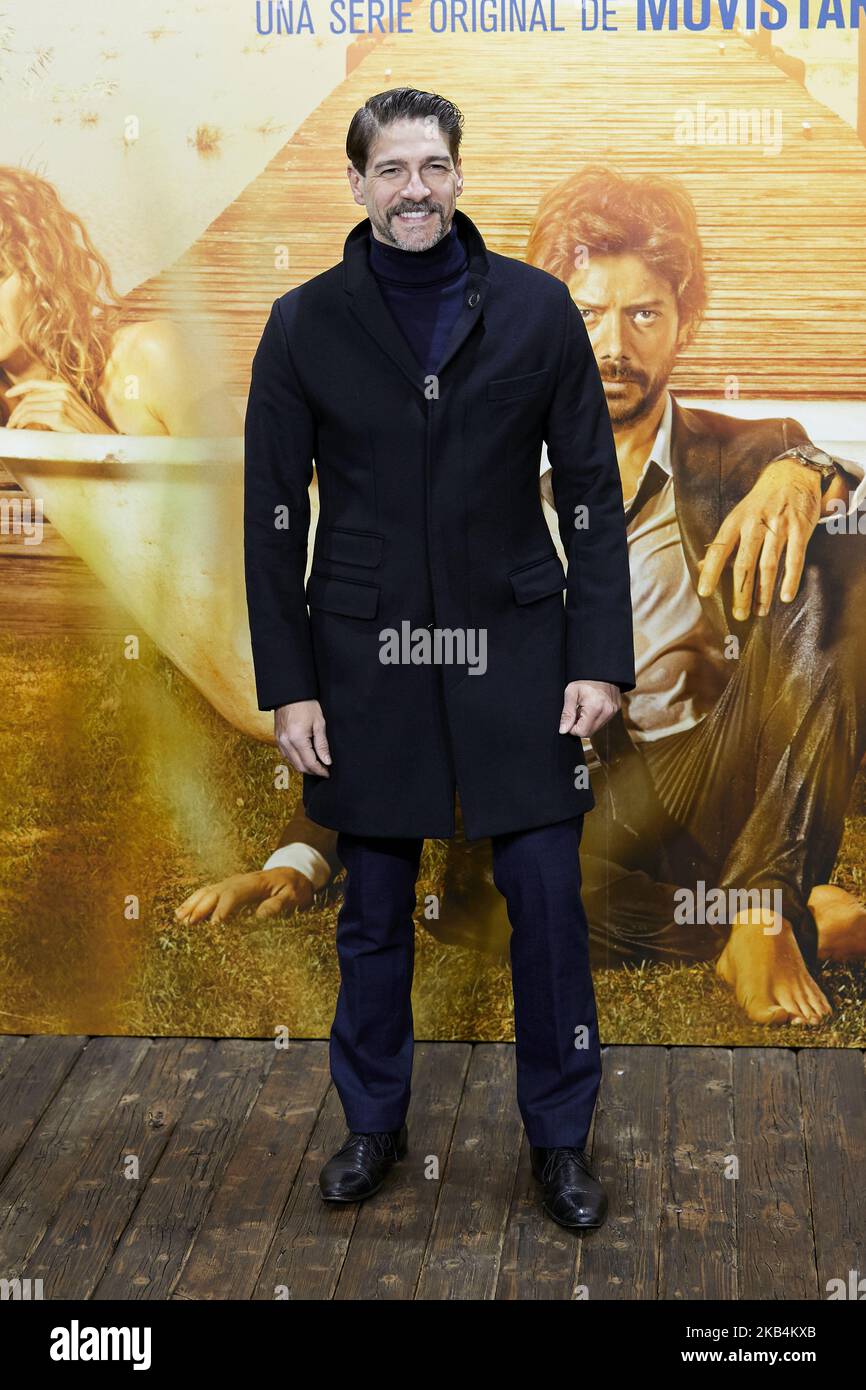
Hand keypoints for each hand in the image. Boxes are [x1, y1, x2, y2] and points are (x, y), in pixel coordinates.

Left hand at [4, 378, 116, 432]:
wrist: (105, 439)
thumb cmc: (88, 429)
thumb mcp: (72, 410)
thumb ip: (55, 403)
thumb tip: (33, 407)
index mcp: (66, 388)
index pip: (35, 384)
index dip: (19, 388)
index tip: (9, 395)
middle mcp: (63, 392)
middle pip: (29, 398)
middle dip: (16, 410)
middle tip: (11, 422)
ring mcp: (62, 403)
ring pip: (28, 407)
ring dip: (17, 418)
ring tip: (14, 427)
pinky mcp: (60, 416)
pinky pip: (32, 416)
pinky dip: (22, 422)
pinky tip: (21, 429)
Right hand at [174, 868, 314, 924]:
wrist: (293, 872)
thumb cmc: (293, 887)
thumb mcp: (292, 897)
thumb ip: (277, 905)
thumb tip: (259, 917)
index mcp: (254, 883)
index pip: (234, 895)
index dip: (223, 909)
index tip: (214, 925)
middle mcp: (238, 881)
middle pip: (215, 892)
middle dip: (201, 908)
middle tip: (188, 924)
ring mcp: (231, 882)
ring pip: (207, 891)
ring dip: (192, 903)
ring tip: (179, 918)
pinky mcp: (228, 887)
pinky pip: (207, 892)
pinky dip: (194, 900)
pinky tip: (182, 910)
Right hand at [275, 699, 330, 775]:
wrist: (289, 693)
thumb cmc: (306, 705)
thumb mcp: (319, 723)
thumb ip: (322, 744)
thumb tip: (327, 761)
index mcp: (297, 738)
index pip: (310, 763)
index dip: (320, 770)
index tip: (328, 772)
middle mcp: (286, 742)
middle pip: (300, 766)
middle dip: (313, 772)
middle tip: (324, 771)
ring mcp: (280, 741)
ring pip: (292, 763)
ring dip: (304, 767)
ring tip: (316, 765)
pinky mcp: (277, 739)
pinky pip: (286, 755)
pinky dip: (296, 760)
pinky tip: (305, 757)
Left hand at [559, 679, 620, 736]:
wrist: (600, 669)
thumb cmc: (584, 679)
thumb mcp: (571, 693)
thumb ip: (567, 713)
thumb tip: (563, 730)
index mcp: (595, 707)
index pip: (581, 732)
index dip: (572, 728)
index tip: (569, 717)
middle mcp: (607, 712)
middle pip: (589, 733)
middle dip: (579, 726)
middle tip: (576, 711)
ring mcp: (613, 712)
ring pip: (595, 728)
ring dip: (587, 722)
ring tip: (583, 708)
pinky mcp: (615, 710)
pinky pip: (602, 722)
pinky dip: (594, 718)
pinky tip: (591, 707)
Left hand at [696, 457, 823, 618]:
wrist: (791, 474)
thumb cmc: (760, 502)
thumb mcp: (737, 516)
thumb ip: (724, 542)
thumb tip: (703, 567)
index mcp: (735, 521)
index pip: (719, 549)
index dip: (711, 572)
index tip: (705, 592)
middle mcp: (755, 524)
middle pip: (745, 563)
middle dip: (741, 592)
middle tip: (738, 615)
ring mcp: (779, 526)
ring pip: (769, 564)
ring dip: (764, 592)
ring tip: (760, 612)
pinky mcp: (800, 529)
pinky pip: (795, 558)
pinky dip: (790, 579)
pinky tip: (785, 596)